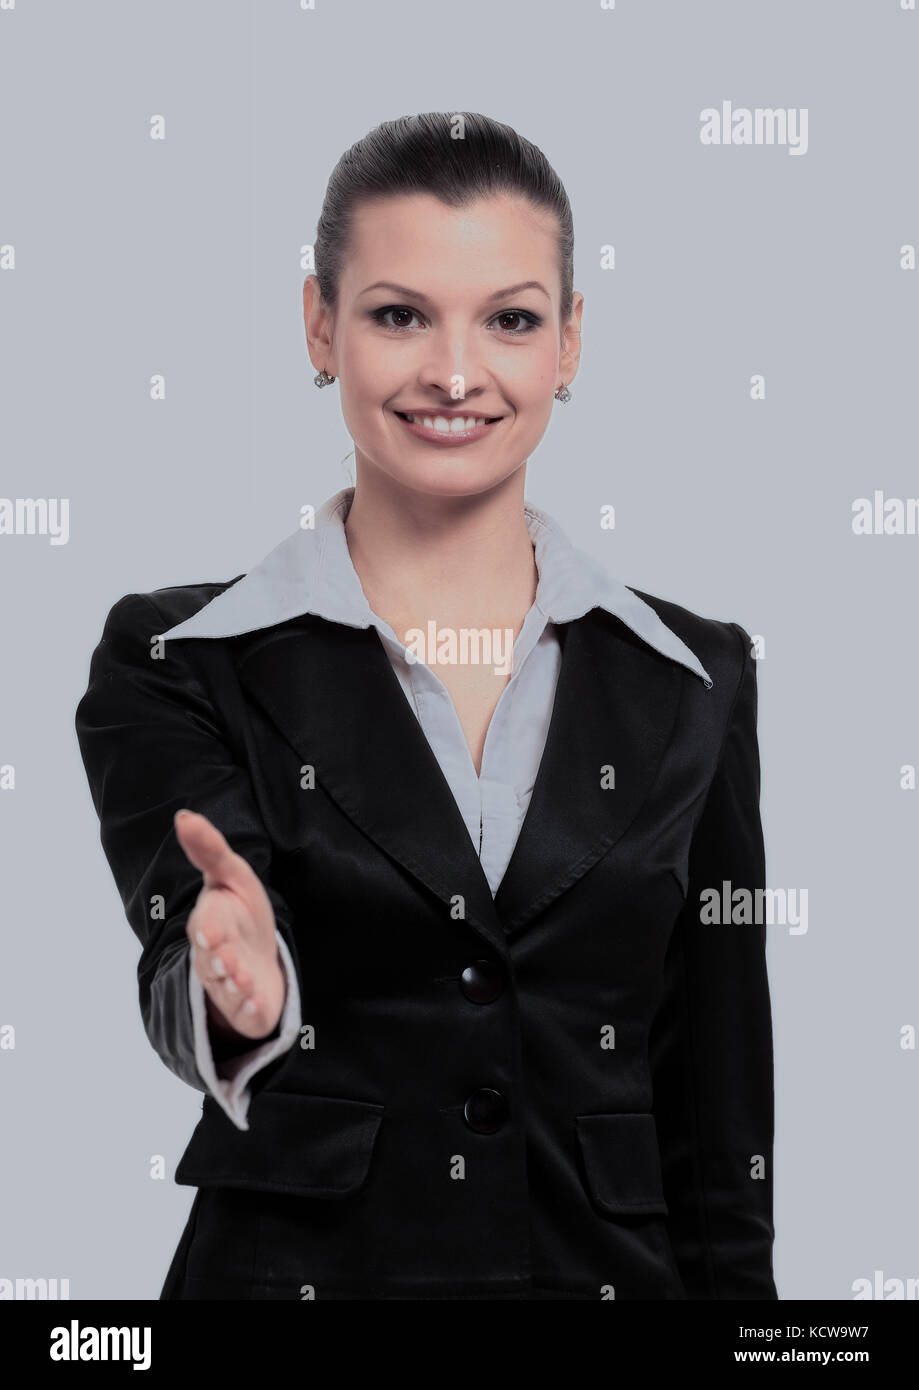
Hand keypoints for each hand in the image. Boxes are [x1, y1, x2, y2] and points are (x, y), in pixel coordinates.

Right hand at [176, 808, 286, 1041]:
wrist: (259, 961)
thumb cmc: (242, 915)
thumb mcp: (232, 877)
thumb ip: (209, 850)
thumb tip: (182, 816)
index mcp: (209, 925)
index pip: (206, 926)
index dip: (208, 929)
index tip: (209, 931)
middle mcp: (213, 957)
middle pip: (212, 961)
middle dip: (219, 959)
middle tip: (227, 958)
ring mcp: (229, 985)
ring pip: (227, 988)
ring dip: (236, 985)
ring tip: (246, 980)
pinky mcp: (246, 1008)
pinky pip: (245, 1012)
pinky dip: (250, 1011)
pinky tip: (257, 1007)